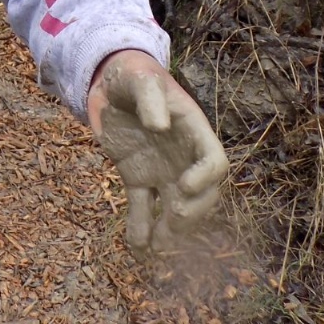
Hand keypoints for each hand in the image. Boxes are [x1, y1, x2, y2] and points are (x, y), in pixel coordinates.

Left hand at [87, 49, 227, 252]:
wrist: (109, 82)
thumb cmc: (132, 76)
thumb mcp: (140, 79)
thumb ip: (151, 99)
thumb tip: (160, 127)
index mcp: (193, 132)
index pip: (214, 161)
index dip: (205, 178)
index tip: (185, 187)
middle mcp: (183, 157)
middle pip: (202, 194)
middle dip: (192, 211)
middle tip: (173, 218)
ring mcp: (162, 171)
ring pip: (175, 208)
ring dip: (170, 231)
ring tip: (157, 247)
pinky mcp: (138, 178)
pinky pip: (143, 208)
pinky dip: (141, 228)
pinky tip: (137, 247)